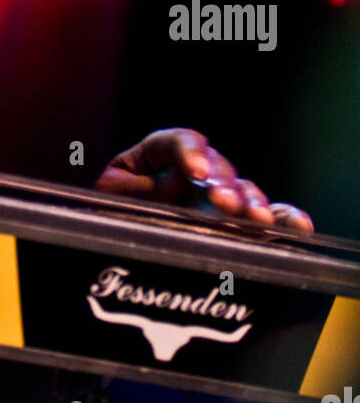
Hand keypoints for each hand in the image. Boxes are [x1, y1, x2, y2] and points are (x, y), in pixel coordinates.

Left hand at [94, 127, 313, 231]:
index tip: (194, 171)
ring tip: (256, 219)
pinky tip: (297, 225)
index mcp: (154, 158)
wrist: (109, 261)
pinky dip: (282, 219)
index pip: (175, 141)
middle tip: (225, 202)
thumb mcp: (109, 201)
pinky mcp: (236, 225)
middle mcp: (190, 175)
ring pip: (242, 191)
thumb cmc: (105, 221)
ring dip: (251, 203)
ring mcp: (215, 199)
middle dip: (223, 183)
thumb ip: (135, 191)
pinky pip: (264, 217)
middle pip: (216, 167)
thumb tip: (171, 186)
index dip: (188, 150)